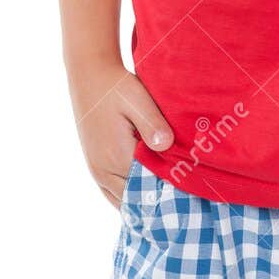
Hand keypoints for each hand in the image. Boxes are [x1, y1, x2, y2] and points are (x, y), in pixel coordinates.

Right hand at [65, 54, 173, 207]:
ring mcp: (97, 171)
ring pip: (124, 201)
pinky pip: (114, 194)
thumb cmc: (115, 87)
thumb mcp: (137, 99)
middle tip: (185, 202)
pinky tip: (148, 193)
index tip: (190, 194)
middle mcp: (103, 170)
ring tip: (169, 200)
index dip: (169, 193)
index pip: (148, 188)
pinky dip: (131, 197)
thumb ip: (152, 124)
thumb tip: (166, 146)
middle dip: (158, 201)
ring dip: (144, 201)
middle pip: (136, 200)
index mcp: (116, 156)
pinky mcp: (95, 166)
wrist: (89, 75)